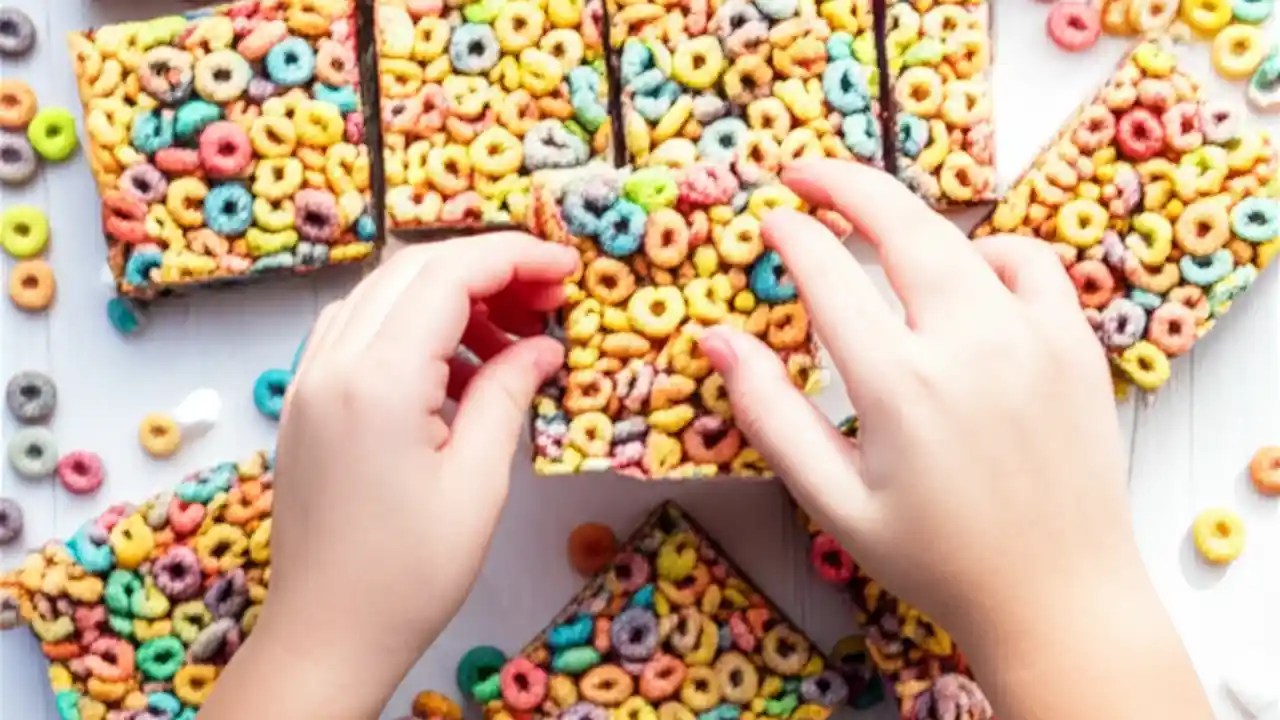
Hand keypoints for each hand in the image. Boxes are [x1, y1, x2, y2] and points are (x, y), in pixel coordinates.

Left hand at [203, 233, 577, 718]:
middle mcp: (332, 362)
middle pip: (413, 269)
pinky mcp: (307, 400)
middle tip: (548, 301)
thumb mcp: (478, 482)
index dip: (514, 257)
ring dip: (450, 297)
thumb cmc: (409, 573)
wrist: (326, 633)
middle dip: (487, 270)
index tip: (567, 267)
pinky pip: (362, 331)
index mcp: (376, 379)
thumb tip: (543, 346)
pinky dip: (415, 327)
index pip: (448, 274)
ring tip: (511, 342)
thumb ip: (508, 393)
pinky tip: (458, 369)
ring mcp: (310, 379)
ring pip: (384, 294)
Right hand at [698, 159, 1210, 718]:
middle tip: (805, 172)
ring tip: (873, 226)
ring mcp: (1031, 335)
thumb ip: (769, 412)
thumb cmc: (934, 556)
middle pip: (899, 223)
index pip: (828, 273)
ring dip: (909, 220)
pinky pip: (1028, 262)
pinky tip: (965, 275)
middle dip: (844, 185)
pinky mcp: (1074, 343)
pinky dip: (987, 252)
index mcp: (898, 384)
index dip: (792, 234)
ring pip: (960, 237)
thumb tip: (716, 338)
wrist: (1056, 596)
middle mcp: (968, 343)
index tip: (772, 219)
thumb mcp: (832, 499)